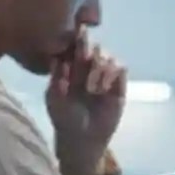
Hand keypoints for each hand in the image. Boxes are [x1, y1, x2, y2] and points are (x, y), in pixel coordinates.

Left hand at [46, 28, 126, 173]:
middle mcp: (90, 69)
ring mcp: (105, 77)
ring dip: (100, 67)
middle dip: (89, 52)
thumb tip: (57, 57)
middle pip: (94, 48)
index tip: (78, 34)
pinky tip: (103, 89)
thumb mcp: (54, 99)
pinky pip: (121, 68)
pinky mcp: (119, 87)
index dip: (78, 40)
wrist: (82, 140)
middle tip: (84, 62)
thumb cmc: (64, 119)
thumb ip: (56, 78)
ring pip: (108, 56)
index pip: (77, 48)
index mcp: (72, 68)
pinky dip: (112, 74)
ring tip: (92, 88)